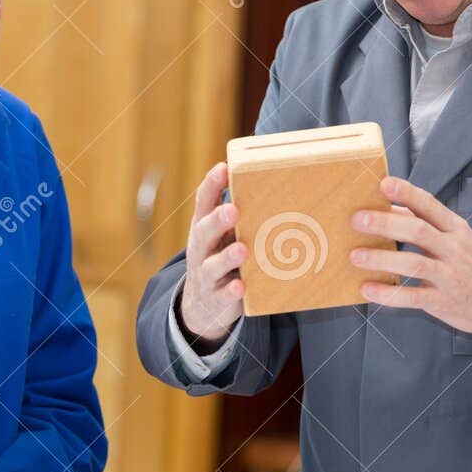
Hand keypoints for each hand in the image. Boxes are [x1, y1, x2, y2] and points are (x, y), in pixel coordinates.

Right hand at [180, 161, 247, 345]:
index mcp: (204, 227)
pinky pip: (222, 296)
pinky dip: (231, 292)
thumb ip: (239, 210)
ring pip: (212, 265)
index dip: (211, 185)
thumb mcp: (224, 233)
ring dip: (227, 257)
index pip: (204, 202)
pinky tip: (241, 287)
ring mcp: (206, 275)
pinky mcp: (216, 298)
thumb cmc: (221, 254)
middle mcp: (201, 249)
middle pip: (204, 232)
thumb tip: (270, 176)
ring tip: (242, 249)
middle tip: (234, 210)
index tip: (223, 168)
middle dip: (218, 220)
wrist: (203, 303)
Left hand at [351, 176, 471, 338]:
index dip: (406, 193)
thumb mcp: (459, 238)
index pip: (430, 205)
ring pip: (413, 263)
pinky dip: (387, 293)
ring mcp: (449, 276)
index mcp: (456, 229)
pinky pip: (412, 297)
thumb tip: (390, 208)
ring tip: (355, 256)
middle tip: (357, 219)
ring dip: (381, 259)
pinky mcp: (443, 302)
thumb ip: (427, 223)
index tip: (383, 184)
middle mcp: (454, 249)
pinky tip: (367, 289)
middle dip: (385, 223)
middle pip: (418, 230)